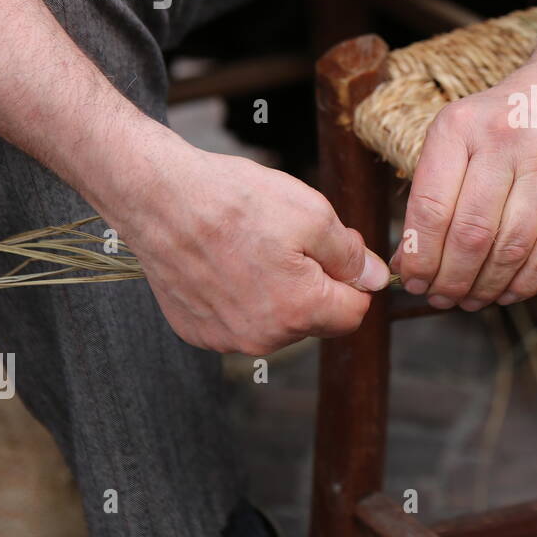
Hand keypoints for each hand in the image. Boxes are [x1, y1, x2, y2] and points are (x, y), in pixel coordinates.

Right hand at [103, 139, 389, 354]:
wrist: (158, 198)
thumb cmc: (235, 201)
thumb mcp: (313, 215)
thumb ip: (351, 256)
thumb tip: (378, 281)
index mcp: (298, 311)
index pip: (354, 313)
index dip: (354, 279)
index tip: (336, 251)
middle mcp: (262, 338)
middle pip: (315, 319)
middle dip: (316, 284)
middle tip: (292, 239)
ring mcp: (225, 338)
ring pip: (277, 321)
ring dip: (279, 291)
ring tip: (254, 246)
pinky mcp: (196, 331)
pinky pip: (238, 320)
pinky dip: (242, 296)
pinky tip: (227, 261)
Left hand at [393, 58, 536, 310]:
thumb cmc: (502, 123)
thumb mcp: (457, 139)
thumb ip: (430, 195)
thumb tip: (406, 263)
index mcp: (460, 126)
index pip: (431, 207)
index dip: (420, 256)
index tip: (413, 282)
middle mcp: (504, 140)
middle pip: (471, 234)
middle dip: (452, 278)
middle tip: (442, 298)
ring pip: (511, 247)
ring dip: (487, 286)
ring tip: (472, 299)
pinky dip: (526, 282)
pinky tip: (508, 292)